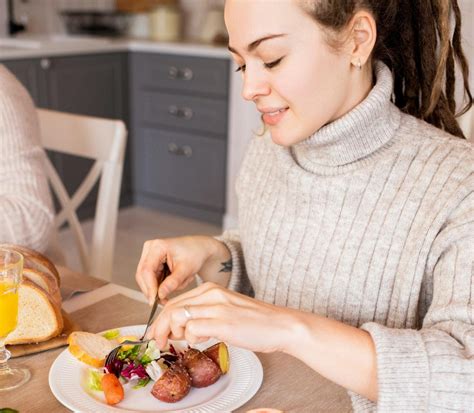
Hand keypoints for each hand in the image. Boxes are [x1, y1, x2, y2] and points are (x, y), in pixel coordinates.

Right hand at [135, 236, 217, 304]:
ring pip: (145, 278)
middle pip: (142, 275)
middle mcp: (150, 249)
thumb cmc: (194, 254)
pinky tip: (172, 284)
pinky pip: (150, 278)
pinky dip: (160, 284)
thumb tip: (160, 295)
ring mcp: (149, 255)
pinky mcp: (152, 262)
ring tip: (176, 286)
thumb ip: (172, 283)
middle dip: (152, 290)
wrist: (199, 248)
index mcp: (157, 246)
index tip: (154, 301)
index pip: (147, 270)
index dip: (149, 287)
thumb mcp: (186, 270)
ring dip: (157, 288)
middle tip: (163, 302)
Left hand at [146, 282, 301, 353]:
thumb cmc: (255, 321)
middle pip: (171, 308)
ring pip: (177, 316)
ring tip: (185, 341)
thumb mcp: (225, 309)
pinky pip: (192, 329)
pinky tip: (202, 340)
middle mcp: (211, 294)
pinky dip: (191, 338)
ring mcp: (217, 307)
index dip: (161, 320)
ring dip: (174, 333)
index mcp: (211, 289)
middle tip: (160, 342)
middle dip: (160, 328)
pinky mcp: (223, 322)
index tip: (157, 333)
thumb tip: (180, 328)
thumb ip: (203, 313)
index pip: (175, 301)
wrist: (280, 325)